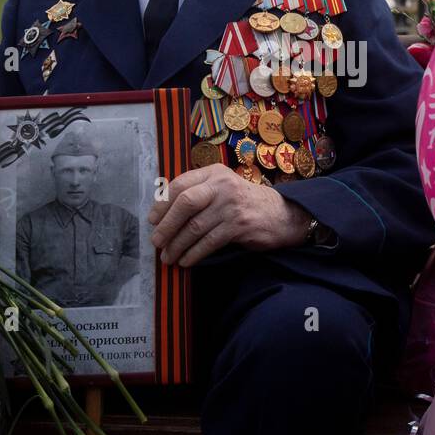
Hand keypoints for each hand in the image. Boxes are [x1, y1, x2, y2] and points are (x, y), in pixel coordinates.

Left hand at [147, 166, 311, 267]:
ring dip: (178, 245)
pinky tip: (186, 261)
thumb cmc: (244, 203)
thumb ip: (199, 192)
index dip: (162, 203)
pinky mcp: (239, 225)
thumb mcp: (222, 188)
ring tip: (168, 257)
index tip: (152, 220)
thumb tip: (162, 214)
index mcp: (214, 173)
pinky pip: (209, 242)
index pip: (180, 184)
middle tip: (156, 241)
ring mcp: (232, 205)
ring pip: (196, 226)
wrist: (282, 215)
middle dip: (167, 225)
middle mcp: (222, 185)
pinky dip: (194, 254)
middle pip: (185, 202)